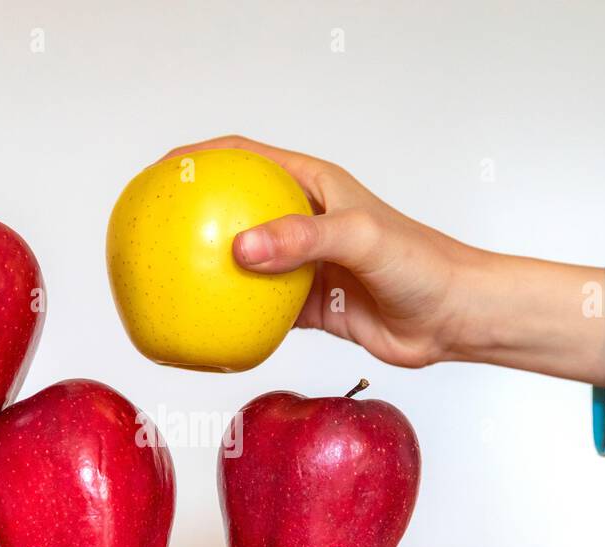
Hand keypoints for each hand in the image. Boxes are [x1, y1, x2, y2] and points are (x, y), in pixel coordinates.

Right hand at [162, 135, 604, 386]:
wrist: (452, 318)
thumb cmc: (420, 264)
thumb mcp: (360, 239)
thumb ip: (302, 240)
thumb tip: (241, 248)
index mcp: (315, 187)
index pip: (248, 158)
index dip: (203, 157)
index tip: (163, 171)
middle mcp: (307, 222)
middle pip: (238, 210)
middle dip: (196, 216)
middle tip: (152, 229)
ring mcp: (307, 266)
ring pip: (247, 266)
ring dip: (212, 274)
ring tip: (167, 284)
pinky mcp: (311, 307)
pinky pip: (262, 312)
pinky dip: (235, 319)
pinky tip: (206, 332)